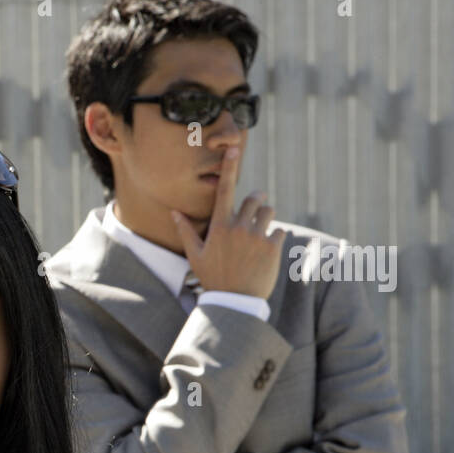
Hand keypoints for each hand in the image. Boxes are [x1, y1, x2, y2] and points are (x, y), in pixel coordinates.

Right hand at [170, 146, 285, 300]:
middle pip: (254, 198)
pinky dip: (275, 237)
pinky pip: (279, 231)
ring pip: (269, 211)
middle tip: (254, 210)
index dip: (229, 168)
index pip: (225, 191)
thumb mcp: (196, 256)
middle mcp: (239, 228)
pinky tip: (266, 251)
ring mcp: (257, 237)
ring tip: (260, 232)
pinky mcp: (272, 248)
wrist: (234, 303)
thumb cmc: (213, 279)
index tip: (233, 149)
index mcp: (219, 227)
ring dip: (266, 217)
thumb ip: (187, 232)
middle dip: (256, 201)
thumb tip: (174, 213)